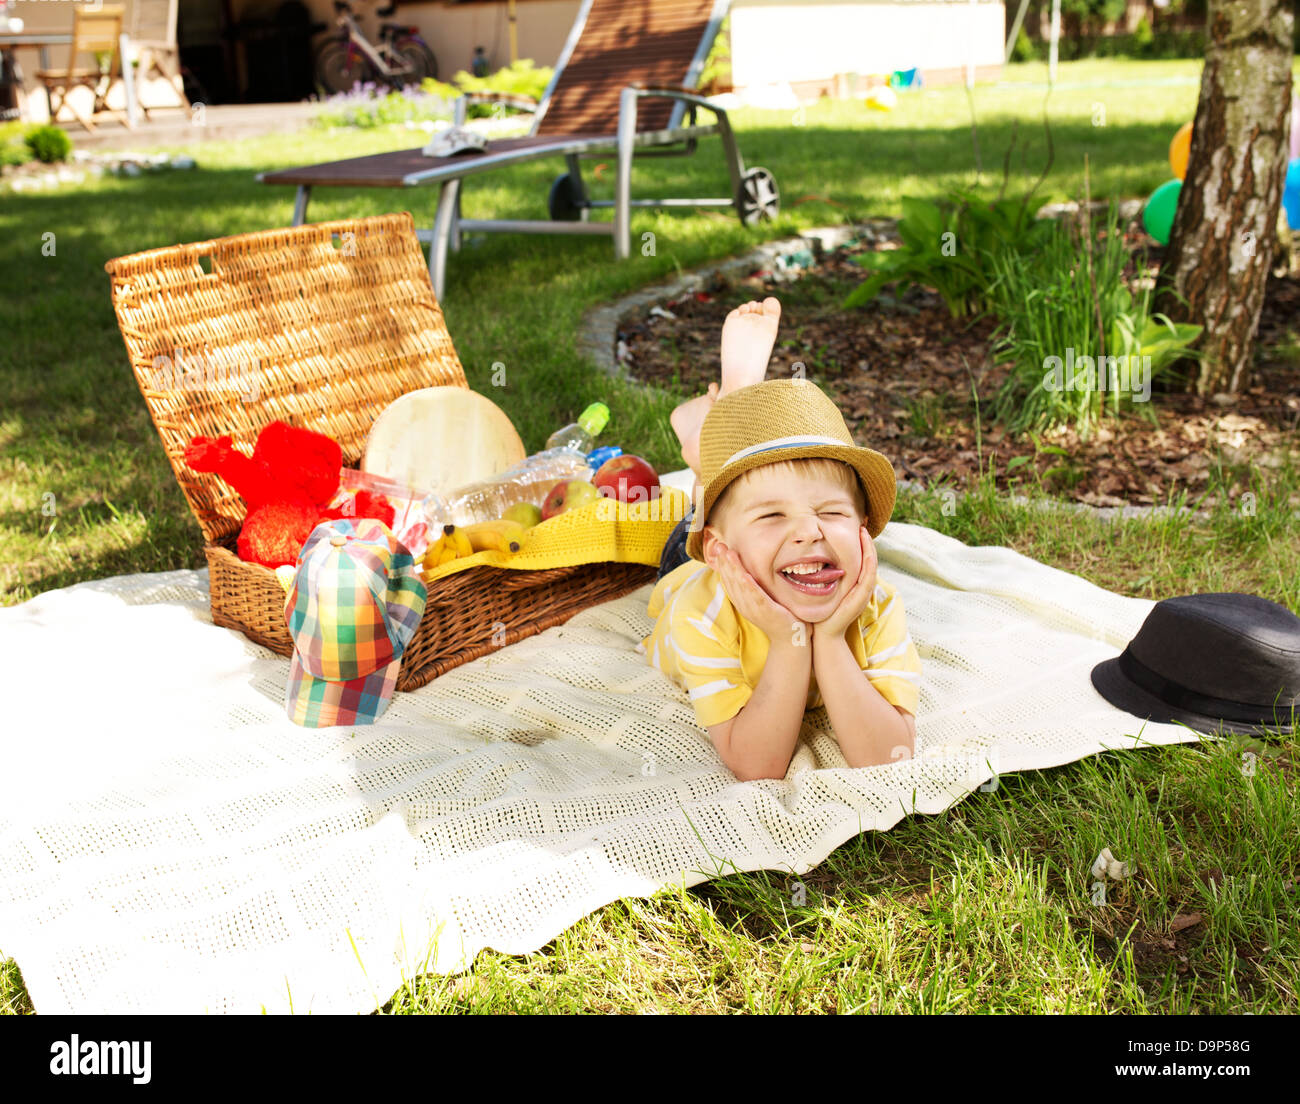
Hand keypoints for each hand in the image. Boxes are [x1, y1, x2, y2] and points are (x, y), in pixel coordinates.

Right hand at [713, 541, 806, 645]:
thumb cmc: (778, 616)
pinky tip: (744, 575)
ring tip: (729, 554)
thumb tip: (748, 571)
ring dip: (734, 569)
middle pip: (731, 581)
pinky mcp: (767, 612)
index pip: (729, 580)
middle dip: (725, 563)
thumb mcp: (762, 600)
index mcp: (742, 601)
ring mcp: (754, 609)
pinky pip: (756, 597)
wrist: (789, 639)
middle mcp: (744, 605)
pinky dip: (749, 586)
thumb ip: (754, 588)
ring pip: (741, 586)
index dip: (723, 564)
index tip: (719, 548)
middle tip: (720, 546)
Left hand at [812, 527, 877, 642]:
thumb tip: (813, 561)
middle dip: (867, 541)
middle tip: (863, 524)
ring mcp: (864, 592)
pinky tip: (866, 548)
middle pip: (869, 559)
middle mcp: (862, 587)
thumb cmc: (821, 613)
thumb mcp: (823, 590)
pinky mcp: (862, 596)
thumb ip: (823, 577)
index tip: (857, 529)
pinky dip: (869, 559)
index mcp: (855, 585)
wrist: (824, 634)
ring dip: (870, 547)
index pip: (862, 560)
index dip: (861, 545)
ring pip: (872, 564)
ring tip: (864, 532)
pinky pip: (869, 574)